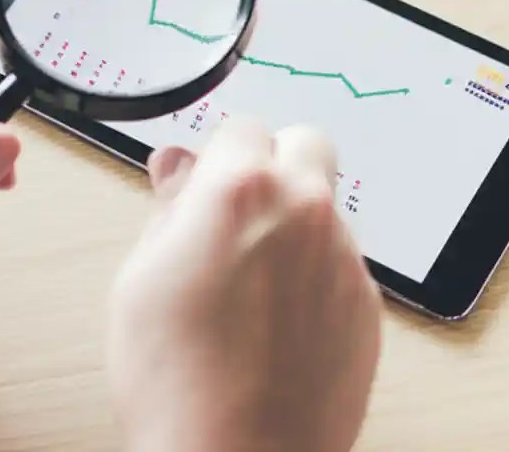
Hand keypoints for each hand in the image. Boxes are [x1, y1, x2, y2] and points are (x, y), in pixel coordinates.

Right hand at [108, 118, 382, 451]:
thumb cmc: (178, 382)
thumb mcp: (141, 280)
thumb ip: (170, 208)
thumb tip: (177, 167)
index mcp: (243, 191)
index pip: (242, 127)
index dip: (219, 156)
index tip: (207, 182)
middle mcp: (306, 211)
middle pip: (306, 144)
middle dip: (276, 165)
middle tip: (241, 212)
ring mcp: (344, 256)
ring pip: (326, 208)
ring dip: (297, 225)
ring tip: (250, 288)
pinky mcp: (366, 301)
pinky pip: (342, 262)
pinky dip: (316, 275)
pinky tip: (279, 321)